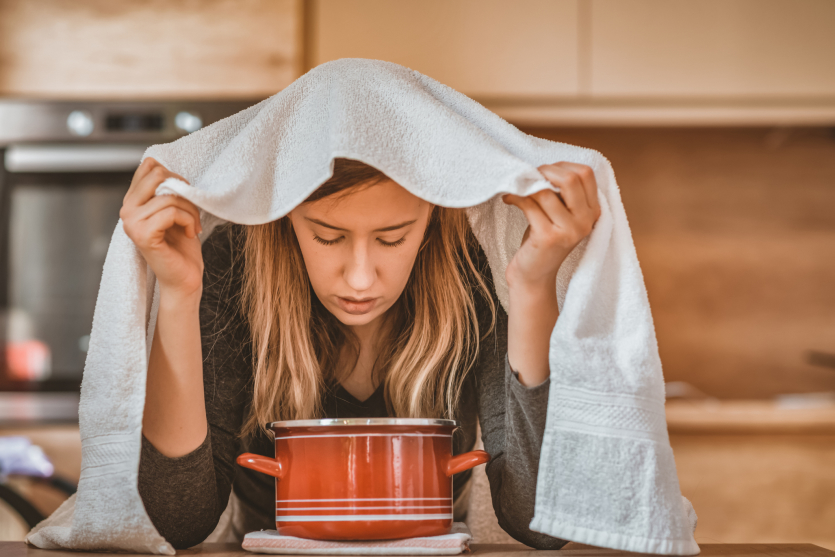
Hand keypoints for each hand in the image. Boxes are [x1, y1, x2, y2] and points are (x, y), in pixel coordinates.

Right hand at [120, 157, 203, 299]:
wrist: (185, 278)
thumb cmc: (183, 246)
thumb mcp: (175, 210)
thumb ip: (166, 190)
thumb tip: (166, 166)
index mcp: (133, 201)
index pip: (150, 166)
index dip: (174, 177)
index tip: (185, 198)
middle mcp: (126, 210)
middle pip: (159, 175)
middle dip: (184, 191)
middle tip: (192, 211)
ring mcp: (131, 222)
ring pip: (169, 197)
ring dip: (191, 211)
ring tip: (193, 226)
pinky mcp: (142, 235)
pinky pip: (171, 212)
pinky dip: (188, 221)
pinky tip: (190, 233)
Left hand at [502, 161, 601, 289]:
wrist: (534, 276)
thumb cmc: (542, 240)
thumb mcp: (559, 214)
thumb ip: (561, 193)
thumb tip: (542, 167)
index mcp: (593, 211)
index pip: (586, 173)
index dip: (562, 166)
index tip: (543, 172)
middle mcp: (586, 221)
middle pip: (571, 179)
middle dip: (545, 171)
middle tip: (528, 177)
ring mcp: (569, 230)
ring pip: (546, 192)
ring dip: (526, 186)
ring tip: (515, 190)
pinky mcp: (548, 238)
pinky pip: (530, 205)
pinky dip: (516, 197)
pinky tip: (508, 199)